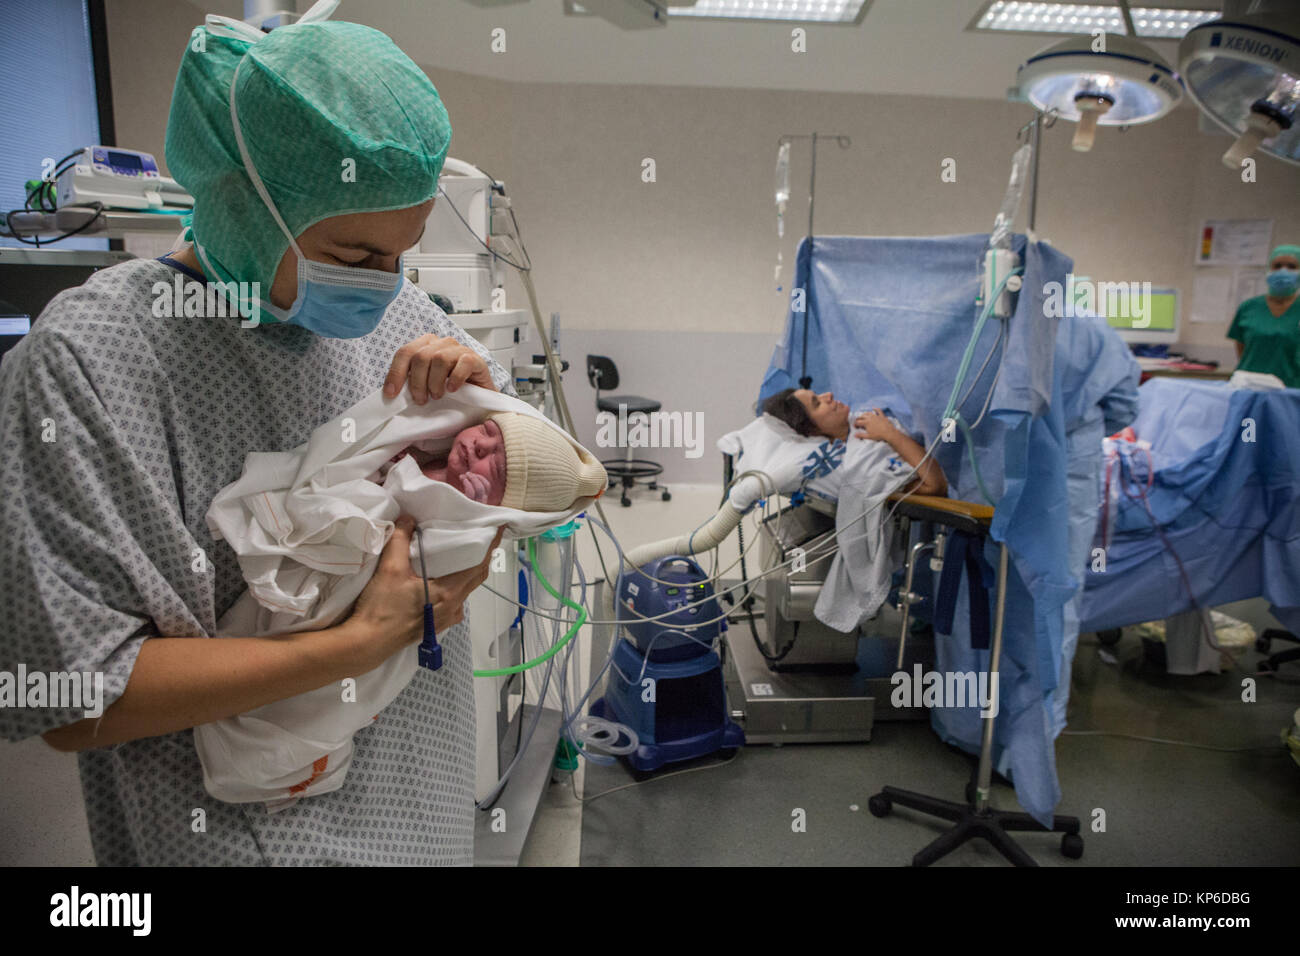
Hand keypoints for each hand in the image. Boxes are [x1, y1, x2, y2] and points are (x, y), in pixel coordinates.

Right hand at [345, 517, 505, 667]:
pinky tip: (442, 578)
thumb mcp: (390, 569)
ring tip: (462, 552)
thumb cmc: (382, 608)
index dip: (490, 545)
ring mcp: (446, 618)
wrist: (367, 643)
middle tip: (481, 535)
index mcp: (449, 592)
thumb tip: (409, 519)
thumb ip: (401, 540)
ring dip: (467, 571)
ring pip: (465, 590)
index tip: (498, 528)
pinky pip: (454, 601)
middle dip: (481, 555)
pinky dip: (455, 585)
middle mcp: (454, 607)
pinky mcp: (435, 625)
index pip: (479, 564)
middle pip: (476, 577)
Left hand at [383, 335, 495, 403]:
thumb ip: (411, 382)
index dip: (395, 373)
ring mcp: (459, 349)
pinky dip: (455, 378)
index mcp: (426, 345)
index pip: (405, 353)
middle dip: (417, 382)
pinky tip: (453, 389)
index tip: (391, 394)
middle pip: (420, 357)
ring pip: (439, 359)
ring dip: (435, 382)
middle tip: (421, 400)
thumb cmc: (449, 389)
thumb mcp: (426, 384)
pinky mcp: (475, 358)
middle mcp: (442, 343)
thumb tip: (391, 393)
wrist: (478, 395)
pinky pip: (462, 363)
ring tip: (438, 395)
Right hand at [853, 408, 896, 442]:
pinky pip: (878, 410)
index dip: (855, 424)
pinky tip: (874, 408)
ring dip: (865, 414)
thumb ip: (861, 435)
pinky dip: (876, 409)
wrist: (888, 432)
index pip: (858, 422)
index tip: (855, 426)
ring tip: (863, 415)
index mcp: (866, 423)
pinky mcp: (881, 416)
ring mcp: (876, 416)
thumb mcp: (869, 436)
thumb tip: (855, 435)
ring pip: (868, 413)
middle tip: (858, 421)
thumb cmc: (879, 435)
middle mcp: (870, 418)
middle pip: (862, 416)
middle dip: (859, 418)